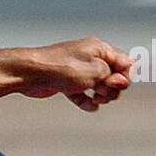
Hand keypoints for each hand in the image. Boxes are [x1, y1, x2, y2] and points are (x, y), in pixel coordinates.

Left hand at [18, 37, 132, 111]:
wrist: (31, 73)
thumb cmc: (60, 68)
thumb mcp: (95, 71)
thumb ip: (113, 76)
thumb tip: (122, 80)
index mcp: (100, 49)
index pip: (125, 62)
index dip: (124, 77)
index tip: (116, 85)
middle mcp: (90, 58)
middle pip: (113, 76)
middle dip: (112, 88)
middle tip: (101, 91)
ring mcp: (78, 71)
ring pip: (99, 86)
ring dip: (101, 96)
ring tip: (94, 98)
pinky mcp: (68, 83)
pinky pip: (83, 94)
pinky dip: (87, 101)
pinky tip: (89, 106)